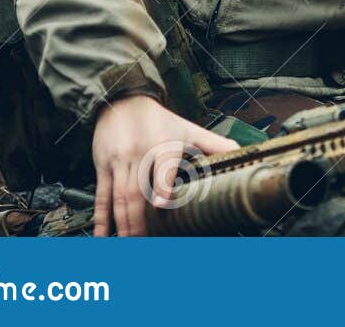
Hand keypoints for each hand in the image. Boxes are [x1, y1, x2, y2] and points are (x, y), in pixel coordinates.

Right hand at [91, 94, 237, 236]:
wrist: (124, 101)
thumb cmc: (161, 120)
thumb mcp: (189, 129)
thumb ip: (214, 144)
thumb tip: (242, 152)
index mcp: (163, 145)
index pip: (162, 168)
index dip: (161, 186)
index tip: (160, 205)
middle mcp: (139, 153)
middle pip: (137, 191)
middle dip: (139, 220)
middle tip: (144, 243)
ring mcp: (119, 161)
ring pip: (118, 196)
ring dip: (122, 223)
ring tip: (128, 244)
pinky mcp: (103, 165)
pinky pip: (103, 195)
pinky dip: (102, 217)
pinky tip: (104, 235)